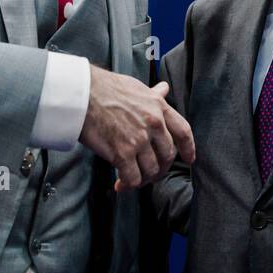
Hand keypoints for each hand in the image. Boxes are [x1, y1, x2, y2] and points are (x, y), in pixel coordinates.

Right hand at [79, 69, 195, 191]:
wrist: (83, 94)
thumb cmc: (106, 88)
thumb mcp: (137, 87)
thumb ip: (153, 94)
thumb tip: (164, 88)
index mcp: (159, 108)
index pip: (183, 132)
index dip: (189, 148)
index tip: (190, 159)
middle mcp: (153, 124)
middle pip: (168, 156)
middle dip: (161, 168)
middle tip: (151, 172)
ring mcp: (139, 140)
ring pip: (152, 170)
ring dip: (144, 178)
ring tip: (133, 178)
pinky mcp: (122, 153)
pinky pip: (133, 177)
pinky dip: (128, 184)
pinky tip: (121, 183)